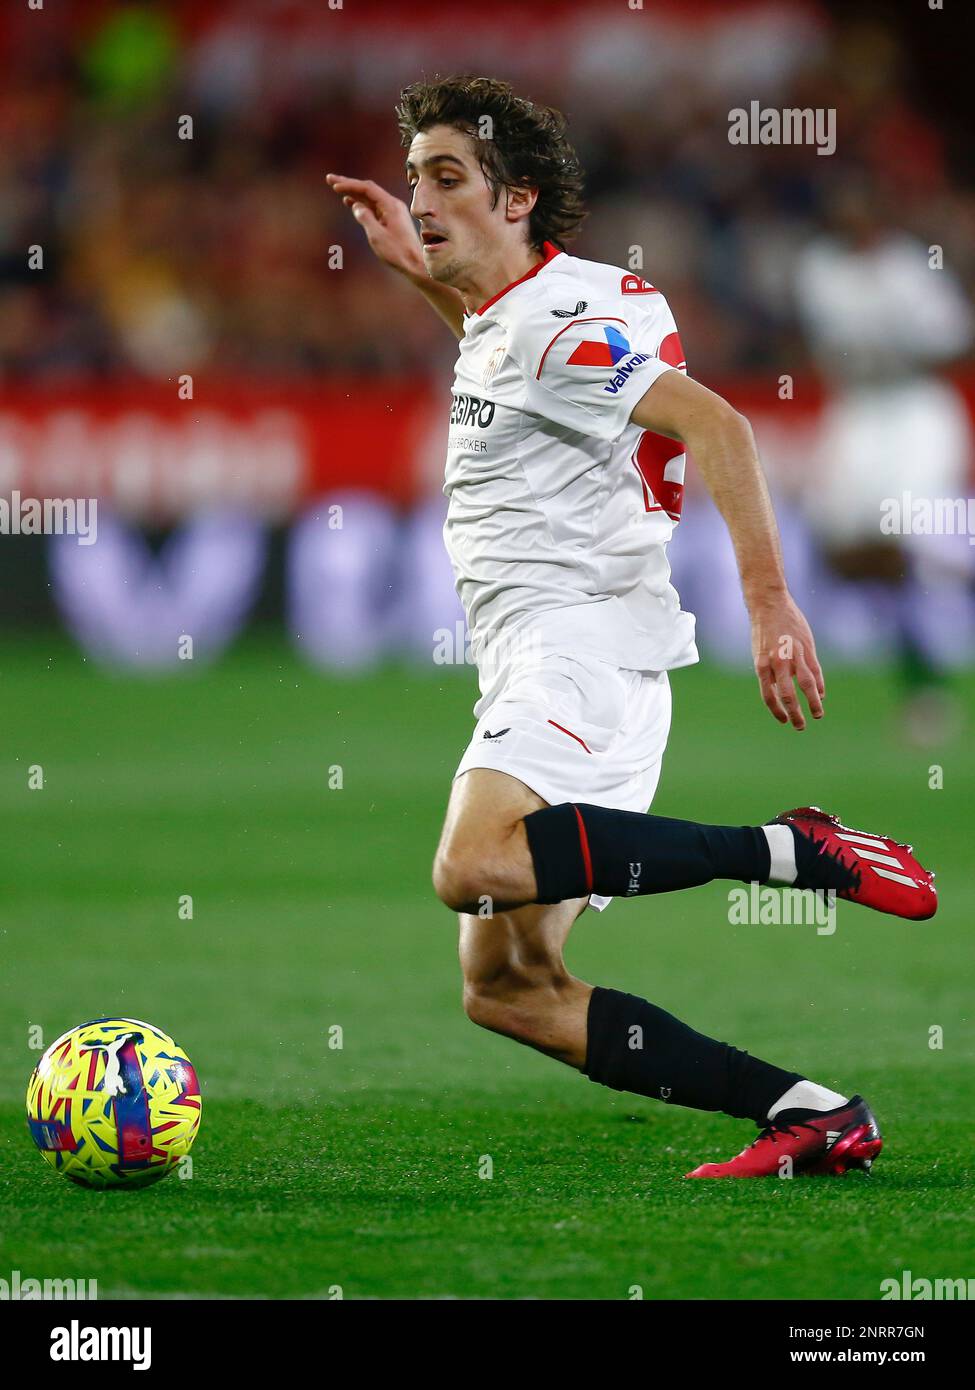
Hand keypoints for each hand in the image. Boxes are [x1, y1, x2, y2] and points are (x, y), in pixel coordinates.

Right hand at [325, 173, 423, 278]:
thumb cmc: (398, 253)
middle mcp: (393, 205)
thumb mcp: (377, 236)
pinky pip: (374, 207)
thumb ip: (365, 218)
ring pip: (370, 198)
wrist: (416, 264)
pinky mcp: (392, 220)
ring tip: (337, 188)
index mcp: (391, 205)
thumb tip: (356, 206)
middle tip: (330, 179)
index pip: (367, 189)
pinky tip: (351, 202)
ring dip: (353, 193)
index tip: (335, 185)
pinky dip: (362, 203)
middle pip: (368, 190)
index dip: (350, 185)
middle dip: (349, 184)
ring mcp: (393, 212)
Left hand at [749, 591, 824, 729]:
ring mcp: (794, 655)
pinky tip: (820, 695)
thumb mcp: (759, 654)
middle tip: (800, 726)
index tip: (784, 720)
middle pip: (787, 695)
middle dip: (795, 714)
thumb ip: (770, 673)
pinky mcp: (807, 648)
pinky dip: (819, 684)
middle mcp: (777, 662)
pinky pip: (815, 670)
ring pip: (806, 684)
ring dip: (813, 702)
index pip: (769, 696)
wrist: (770, 605)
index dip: (777, 711)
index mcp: (762, 665)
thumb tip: (780, 692)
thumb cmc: (764, 632)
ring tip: (818, 714)